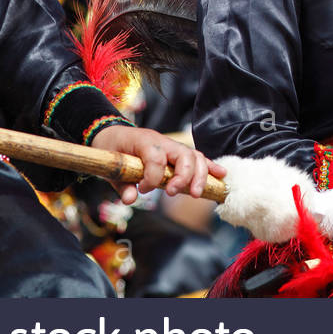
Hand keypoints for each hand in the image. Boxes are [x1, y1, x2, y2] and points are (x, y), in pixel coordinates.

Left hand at [90, 124, 226, 204]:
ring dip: (200, 175)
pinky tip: (221, 175)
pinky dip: (210, 166)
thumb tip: (131, 200)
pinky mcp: (178, 152)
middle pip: (184, 155)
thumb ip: (122, 184)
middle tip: (172, 193)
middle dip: (184, 176)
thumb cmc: (112, 149)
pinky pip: (198, 157)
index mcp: (144, 141)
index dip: (152, 178)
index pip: (156, 158)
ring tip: (196, 194)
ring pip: (195, 156)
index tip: (142, 190)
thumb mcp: (110, 167)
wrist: (113, 133)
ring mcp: (173, 145)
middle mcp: (163, 141)